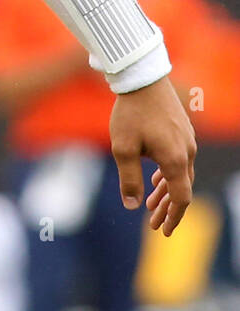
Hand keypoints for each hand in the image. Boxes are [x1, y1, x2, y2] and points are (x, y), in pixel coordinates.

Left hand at [109, 76, 195, 235]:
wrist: (142, 79)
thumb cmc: (130, 113)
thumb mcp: (123, 148)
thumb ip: (129, 179)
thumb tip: (132, 206)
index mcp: (176, 160)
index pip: (181, 198)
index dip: (173, 216)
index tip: (163, 231)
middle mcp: (187, 152)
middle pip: (182, 188)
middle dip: (168, 207)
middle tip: (154, 223)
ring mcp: (187, 140)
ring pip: (180, 173)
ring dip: (166, 191)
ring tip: (150, 204)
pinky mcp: (182, 131)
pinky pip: (179, 160)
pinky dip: (168, 174)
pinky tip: (155, 178)